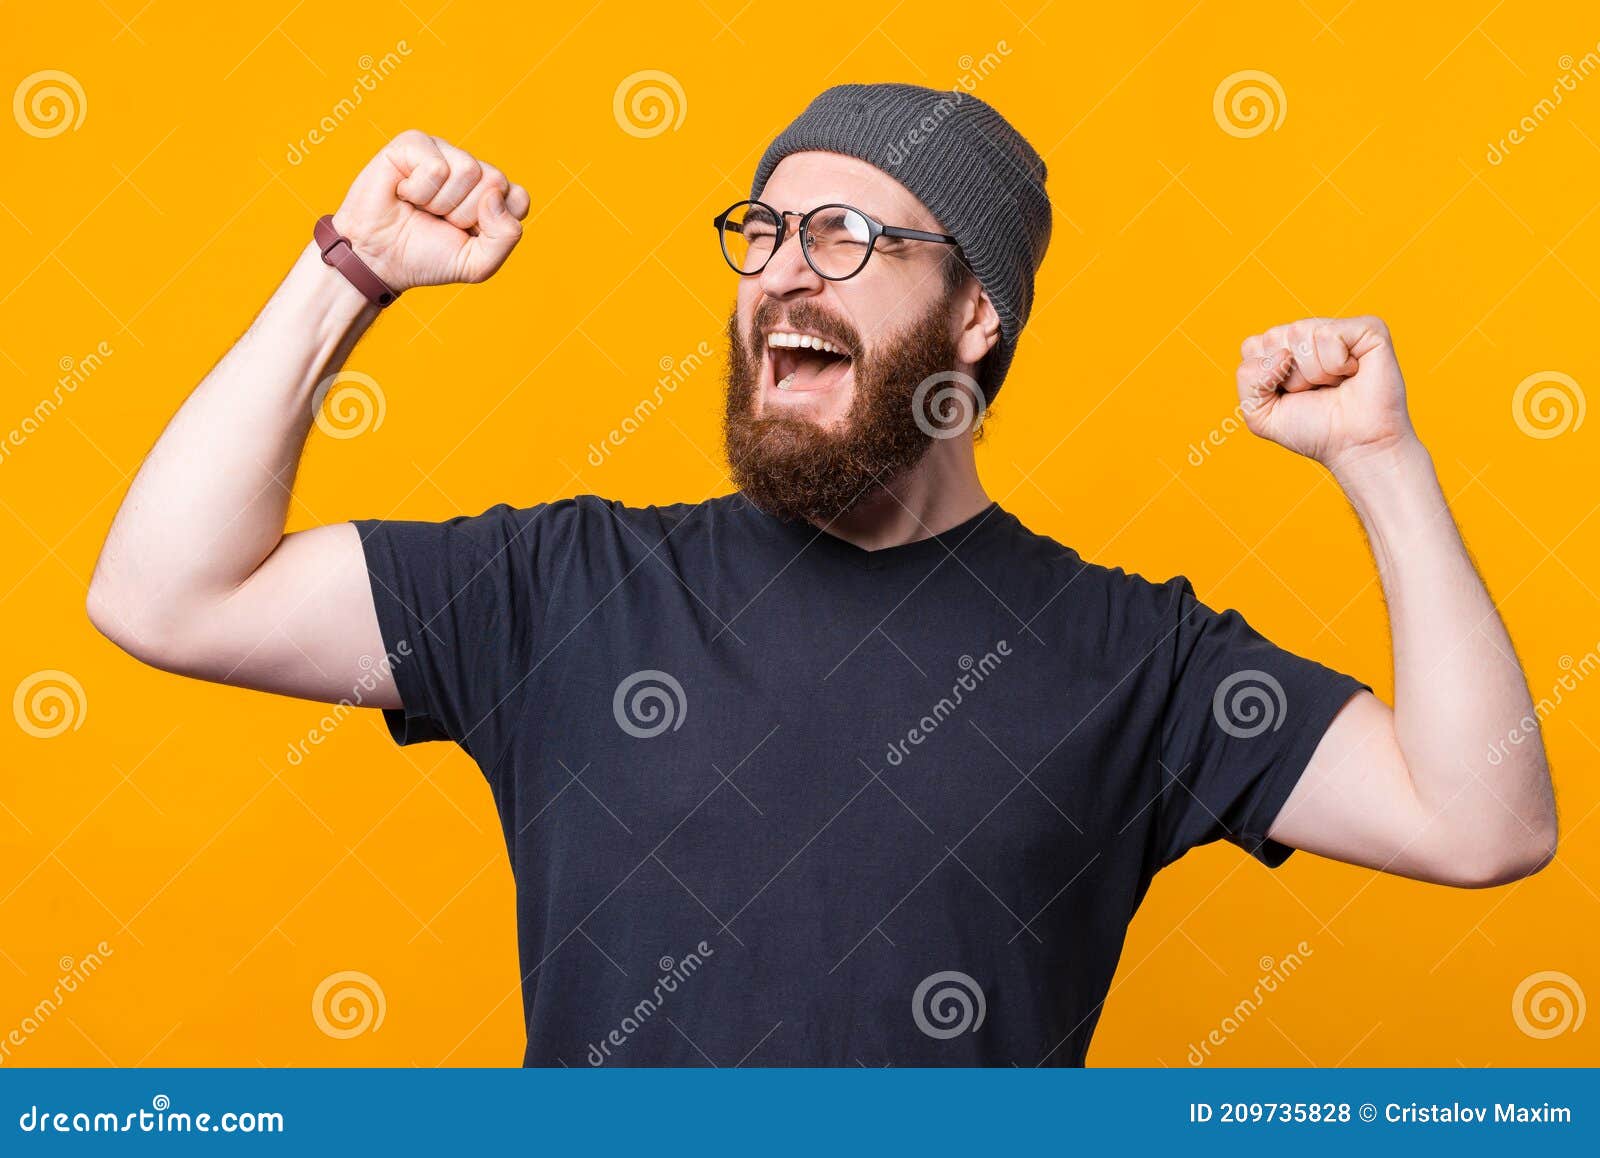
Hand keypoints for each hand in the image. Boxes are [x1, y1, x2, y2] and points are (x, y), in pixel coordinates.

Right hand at [331, 130, 531, 291]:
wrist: (378, 259)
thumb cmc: (426, 257)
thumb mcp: (477, 263)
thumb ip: (505, 237)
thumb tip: (495, 195)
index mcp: (490, 194)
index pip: (518, 198)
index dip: (493, 224)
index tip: (467, 234)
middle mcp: (470, 169)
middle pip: (496, 181)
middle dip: (466, 214)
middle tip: (439, 221)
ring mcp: (443, 152)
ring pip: (468, 170)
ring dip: (441, 203)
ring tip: (421, 208)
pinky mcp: (414, 143)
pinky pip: (437, 167)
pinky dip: (419, 191)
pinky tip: (403, 193)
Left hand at [1235, 315, 1417, 472]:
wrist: (1357, 446)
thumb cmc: (1313, 429)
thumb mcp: (1260, 414)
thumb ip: (1248, 380)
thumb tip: (1283, 354)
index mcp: (1282, 349)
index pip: (1252, 347)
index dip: (1266, 380)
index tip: (1290, 395)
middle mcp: (1308, 334)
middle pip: (1273, 336)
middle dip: (1290, 376)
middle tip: (1315, 391)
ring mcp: (1337, 329)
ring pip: (1299, 332)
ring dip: (1314, 372)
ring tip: (1335, 384)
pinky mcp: (1367, 327)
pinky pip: (1327, 334)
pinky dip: (1336, 364)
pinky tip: (1352, 373)